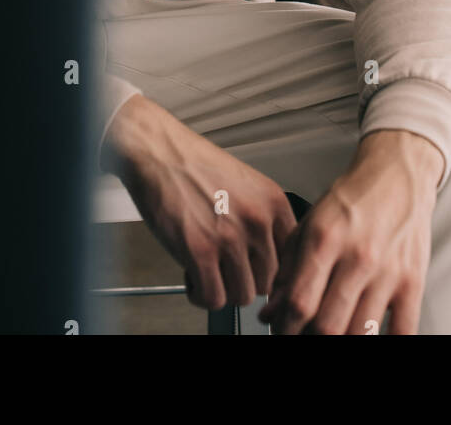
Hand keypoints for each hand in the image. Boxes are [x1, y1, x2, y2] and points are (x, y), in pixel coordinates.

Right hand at [100, 94, 297, 309]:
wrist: (158, 151)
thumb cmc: (194, 166)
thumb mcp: (246, 185)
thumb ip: (263, 220)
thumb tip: (268, 261)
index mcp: (274, 202)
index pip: (292, 259)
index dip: (272, 272)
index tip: (256, 273)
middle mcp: (258, 221)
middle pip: (268, 282)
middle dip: (244, 281)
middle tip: (224, 270)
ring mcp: (230, 238)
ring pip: (242, 296)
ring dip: (223, 290)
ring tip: (206, 271)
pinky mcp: (200, 252)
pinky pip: (213, 299)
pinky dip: (201, 296)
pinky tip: (192, 277)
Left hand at [258, 129, 442, 334]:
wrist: (397, 174)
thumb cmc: (352, 199)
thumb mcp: (310, 222)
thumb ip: (288, 268)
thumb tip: (270, 312)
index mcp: (325, 239)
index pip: (300, 301)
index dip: (285, 327)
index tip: (281, 331)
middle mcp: (357, 256)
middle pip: (328, 325)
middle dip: (309, 339)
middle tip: (303, 335)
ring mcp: (389, 272)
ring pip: (360, 333)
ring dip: (340, 342)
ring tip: (330, 335)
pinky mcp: (414, 282)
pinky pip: (402, 330)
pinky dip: (385, 344)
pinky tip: (367, 338)